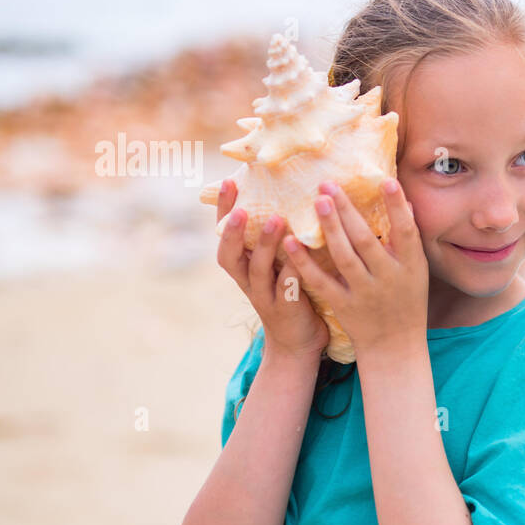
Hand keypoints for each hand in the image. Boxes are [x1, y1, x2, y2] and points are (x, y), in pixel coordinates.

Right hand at [215, 179, 329, 359]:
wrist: (298, 343)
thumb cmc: (289, 293)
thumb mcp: (276, 264)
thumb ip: (275, 238)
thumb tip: (286, 195)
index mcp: (243, 266)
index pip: (225, 235)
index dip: (224, 211)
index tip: (230, 181)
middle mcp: (247, 281)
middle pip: (229, 255)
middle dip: (233, 230)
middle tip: (242, 207)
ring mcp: (264, 296)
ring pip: (258, 270)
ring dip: (265, 245)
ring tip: (276, 220)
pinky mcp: (284, 310)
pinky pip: (286, 288)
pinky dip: (291, 270)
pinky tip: (300, 254)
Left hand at [282, 179, 427, 354]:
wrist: (394, 346)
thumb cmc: (407, 302)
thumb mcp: (416, 273)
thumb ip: (407, 241)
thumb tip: (405, 203)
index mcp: (410, 268)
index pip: (405, 233)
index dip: (398, 207)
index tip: (386, 181)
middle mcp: (388, 279)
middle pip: (366, 241)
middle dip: (348, 212)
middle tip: (329, 185)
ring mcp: (364, 293)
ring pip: (344, 257)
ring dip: (330, 228)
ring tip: (318, 201)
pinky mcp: (343, 305)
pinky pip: (321, 281)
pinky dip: (305, 262)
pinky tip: (291, 241)